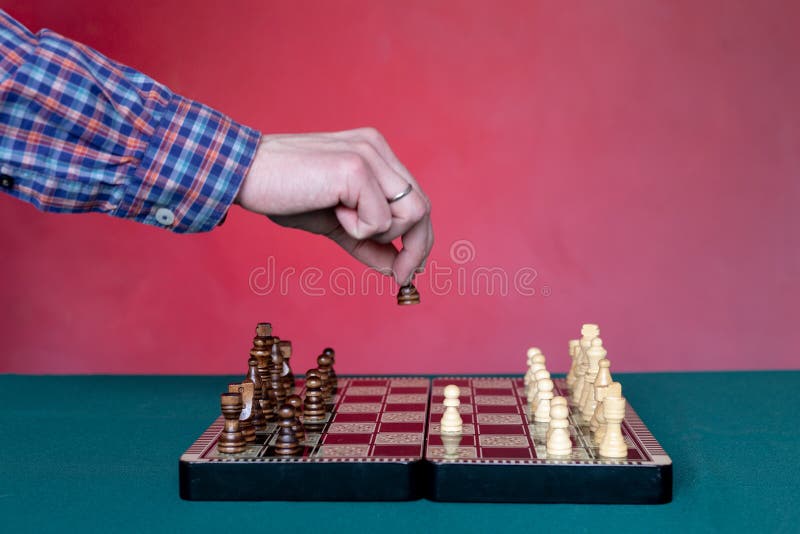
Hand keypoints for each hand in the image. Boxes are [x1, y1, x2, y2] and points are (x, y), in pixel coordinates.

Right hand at [235, 128, 432, 284]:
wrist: (244, 175)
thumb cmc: (284, 195)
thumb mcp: (335, 225)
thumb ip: (368, 242)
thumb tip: (398, 270)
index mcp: (374, 153)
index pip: (414, 199)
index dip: (418, 238)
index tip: (407, 270)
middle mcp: (377, 148)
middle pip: (423, 207)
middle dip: (416, 250)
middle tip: (402, 279)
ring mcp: (369, 155)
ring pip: (412, 213)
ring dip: (381, 235)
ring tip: (342, 222)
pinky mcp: (357, 168)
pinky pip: (380, 220)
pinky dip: (357, 230)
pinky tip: (330, 210)